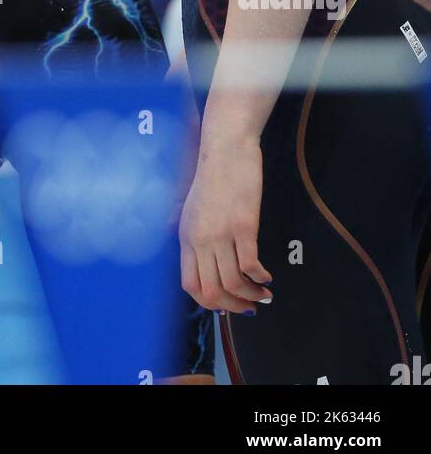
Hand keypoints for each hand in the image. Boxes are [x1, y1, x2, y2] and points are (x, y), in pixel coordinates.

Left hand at [179, 132, 272, 314]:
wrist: (225, 146)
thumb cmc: (213, 175)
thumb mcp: (193, 208)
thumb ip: (198, 236)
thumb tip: (210, 265)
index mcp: (186, 237)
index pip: (190, 285)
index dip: (211, 302)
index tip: (228, 304)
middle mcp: (200, 239)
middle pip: (212, 292)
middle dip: (233, 307)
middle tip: (251, 306)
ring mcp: (221, 233)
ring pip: (233, 283)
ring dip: (251, 296)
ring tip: (264, 294)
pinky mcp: (243, 225)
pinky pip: (251, 265)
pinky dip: (261, 278)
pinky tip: (267, 276)